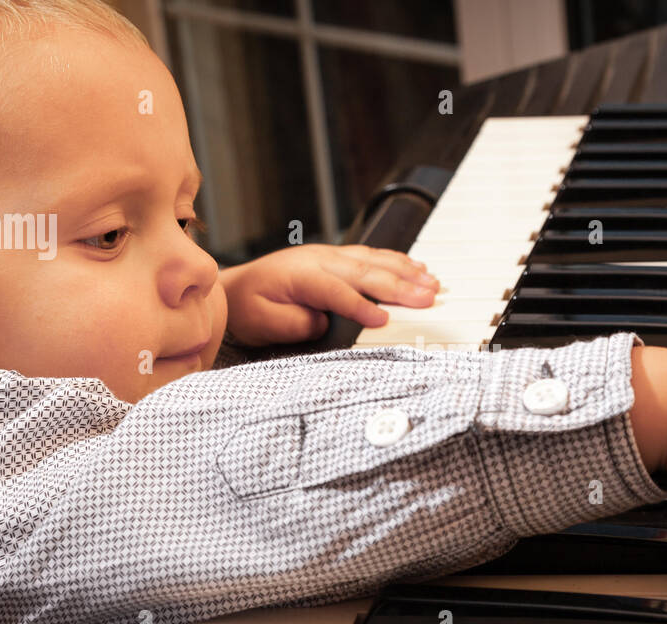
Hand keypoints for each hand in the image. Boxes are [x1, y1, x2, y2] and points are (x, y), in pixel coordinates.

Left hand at [219, 244, 437, 345]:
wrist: (234, 288)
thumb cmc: (248, 307)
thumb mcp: (264, 323)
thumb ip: (296, 324)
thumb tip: (326, 322)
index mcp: (301, 275)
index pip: (338, 292)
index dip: (362, 307)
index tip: (383, 321)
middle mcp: (319, 260)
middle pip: (366, 272)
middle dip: (400, 286)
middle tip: (428, 298)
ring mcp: (330, 255)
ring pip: (374, 260)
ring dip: (406, 272)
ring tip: (432, 283)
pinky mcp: (336, 257)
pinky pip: (372, 256)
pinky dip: (398, 261)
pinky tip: (417, 267)